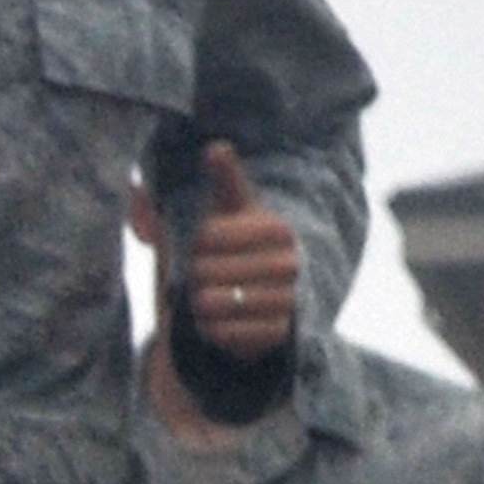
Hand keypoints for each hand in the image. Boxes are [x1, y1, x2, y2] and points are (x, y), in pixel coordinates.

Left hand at [172, 140, 299, 367]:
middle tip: (202, 278)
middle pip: (205, 270)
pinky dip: (210, 328)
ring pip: (212, 302)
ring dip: (199, 303)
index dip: (194, 244)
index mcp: (277, 228)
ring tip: (207, 297)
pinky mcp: (278, 335)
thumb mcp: (232, 209)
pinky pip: (223, 332)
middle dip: (194, 276)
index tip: (204, 248)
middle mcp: (289, 263)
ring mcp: (287, 301)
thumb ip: (223, 178)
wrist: (266, 299)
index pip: (207, 235)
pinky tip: (217, 320)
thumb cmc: (241, 245)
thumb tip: (216, 148)